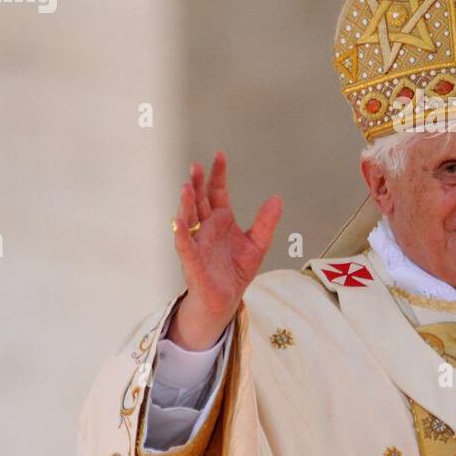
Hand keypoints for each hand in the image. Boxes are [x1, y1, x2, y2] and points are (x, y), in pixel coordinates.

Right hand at [168, 150, 281, 350]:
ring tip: (186, 188)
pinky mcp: (192, 261)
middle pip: (199, 200)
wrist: (226, 300)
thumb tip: (277, 199)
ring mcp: (197, 243)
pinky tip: (178, 221)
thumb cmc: (236, 271)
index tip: (219, 155)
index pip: (217, 191)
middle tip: (195, 166)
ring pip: (188, 218)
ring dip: (186, 203)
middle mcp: (206, 227)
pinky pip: (184, 245)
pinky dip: (180, 233)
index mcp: (222, 220)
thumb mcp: (257, 244)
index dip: (218, 174)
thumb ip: (266, 223)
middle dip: (197, 183)